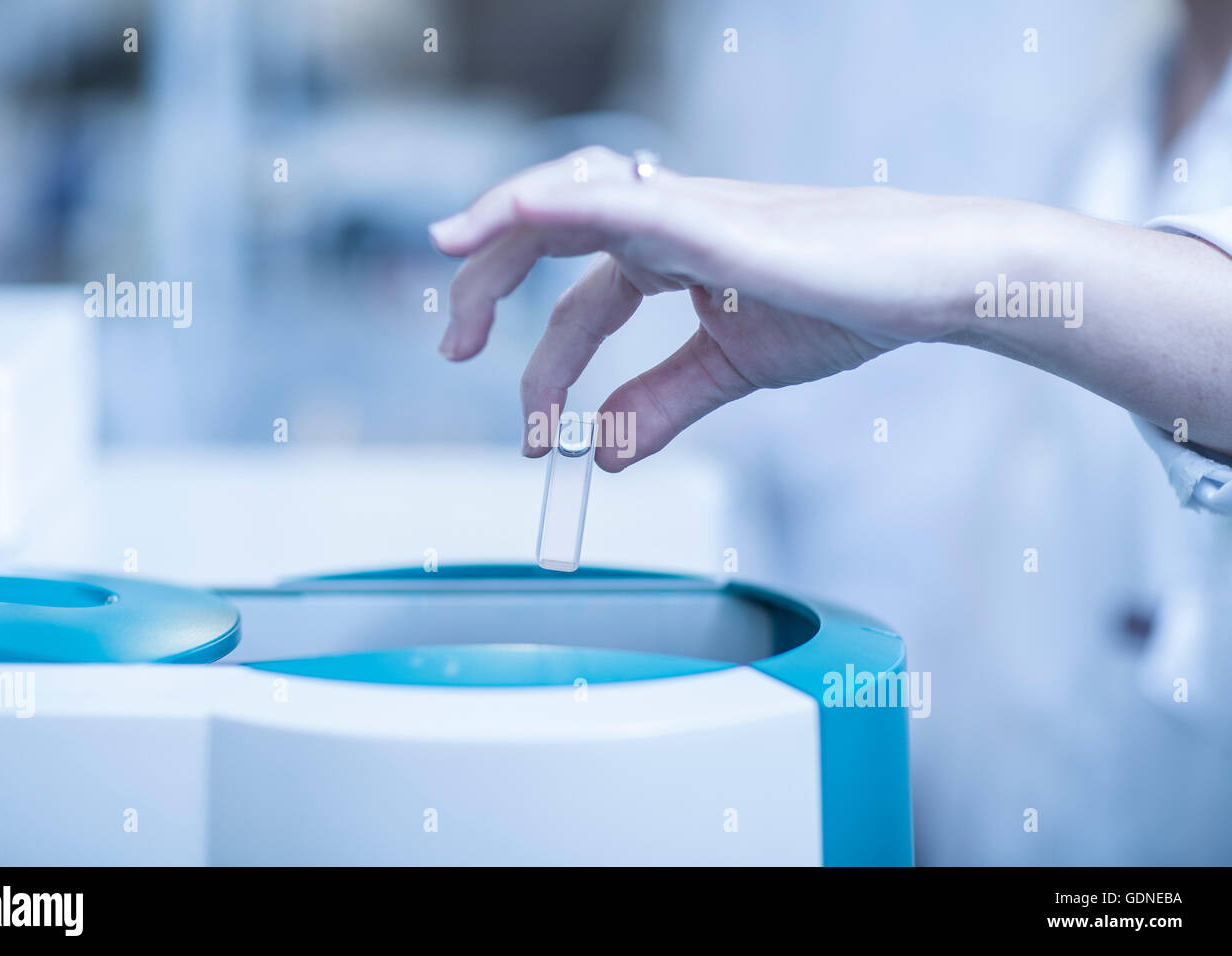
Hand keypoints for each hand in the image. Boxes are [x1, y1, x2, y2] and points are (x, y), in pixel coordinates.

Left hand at [425, 146, 1163, 467]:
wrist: (928, 285)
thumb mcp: (730, 369)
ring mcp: (688, 211)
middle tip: (453, 347)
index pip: (578, 305)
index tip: (534, 439)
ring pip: (568, 196)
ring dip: (500, 223)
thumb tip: (605, 453)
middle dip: (488, 285)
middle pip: (547, 234)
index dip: (543, 370)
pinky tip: (514, 210)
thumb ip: (664, 402)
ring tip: (447, 254)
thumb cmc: (842, 306)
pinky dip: (563, 200)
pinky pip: (624, 199)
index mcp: (667, 256)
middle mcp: (665, 222)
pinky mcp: (718, 220)